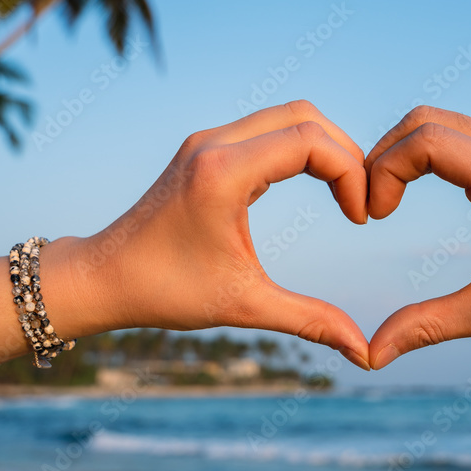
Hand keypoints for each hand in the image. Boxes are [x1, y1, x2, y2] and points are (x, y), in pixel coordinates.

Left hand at [75, 101, 370, 368]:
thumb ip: (310, 321)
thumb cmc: (166, 291)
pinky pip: (267, 130)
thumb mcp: (245, 305)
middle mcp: (215, 144)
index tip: (359, 218)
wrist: (105, 277)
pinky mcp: (205, 148)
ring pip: (287, 117)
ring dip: (324, 149)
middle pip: (306, 117)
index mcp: (224, 172)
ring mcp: (208, 141)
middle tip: (360, 202)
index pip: (311, 141)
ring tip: (344, 194)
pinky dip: (300, 149)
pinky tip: (313, 186)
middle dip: (345, 154)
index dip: (350, 173)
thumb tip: (364, 354)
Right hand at [364, 106, 470, 368]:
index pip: (427, 141)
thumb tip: (373, 354)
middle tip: (372, 207)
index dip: (385, 171)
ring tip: (387, 201)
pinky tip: (418, 194)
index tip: (376, 218)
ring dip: (404, 153)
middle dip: (385, 157)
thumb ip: (431, 326)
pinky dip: (427, 154)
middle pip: (425, 121)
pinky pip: (460, 135)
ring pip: (441, 122)